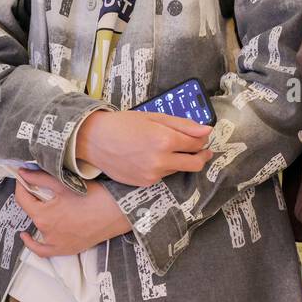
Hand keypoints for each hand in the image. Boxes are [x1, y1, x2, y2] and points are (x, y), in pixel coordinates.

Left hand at [15, 172, 131, 256]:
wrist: (117, 213)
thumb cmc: (94, 198)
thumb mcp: (64, 184)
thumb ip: (40, 178)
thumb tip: (23, 172)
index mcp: (44, 215)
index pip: (22, 199)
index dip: (21, 185)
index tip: (23, 177)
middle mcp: (47, 232)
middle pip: (30, 211)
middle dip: (31, 196)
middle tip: (37, 184)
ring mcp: (56, 244)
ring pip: (37, 229)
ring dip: (35, 215)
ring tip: (40, 203)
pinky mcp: (66, 249)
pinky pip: (43, 250)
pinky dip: (33, 244)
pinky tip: (28, 237)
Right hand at [77, 110, 211, 186]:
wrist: (94, 141)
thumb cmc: (123, 124)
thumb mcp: (154, 118)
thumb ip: (183, 125)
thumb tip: (207, 130)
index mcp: (164, 140)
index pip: (197, 143)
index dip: (202, 139)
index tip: (201, 136)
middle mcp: (161, 160)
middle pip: (195, 163)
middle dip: (202, 156)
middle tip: (201, 150)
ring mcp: (153, 175)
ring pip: (179, 169)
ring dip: (180, 160)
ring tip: (166, 148)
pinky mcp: (145, 184)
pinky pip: (163, 175)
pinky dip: (164, 166)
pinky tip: (151, 157)